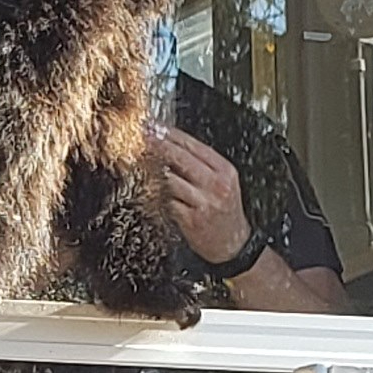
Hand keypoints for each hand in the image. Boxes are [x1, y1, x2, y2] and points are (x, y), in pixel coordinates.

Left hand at [148, 123, 251, 264]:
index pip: (192, 145)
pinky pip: (166, 201)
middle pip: (180, 157)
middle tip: (139, 138)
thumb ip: (201, 165)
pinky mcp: (191, 219)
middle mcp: (216, 184)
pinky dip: (155, 194)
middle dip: (156, 145)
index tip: (152, 127)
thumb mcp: (223, 183)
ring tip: (138, 161)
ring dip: (152, 170)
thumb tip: (169, 145)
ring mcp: (203, 202)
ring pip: (170, 178)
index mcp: (224, 170)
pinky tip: (147, 188)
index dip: (169, 134)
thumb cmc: (225, 212)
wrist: (234, 246)